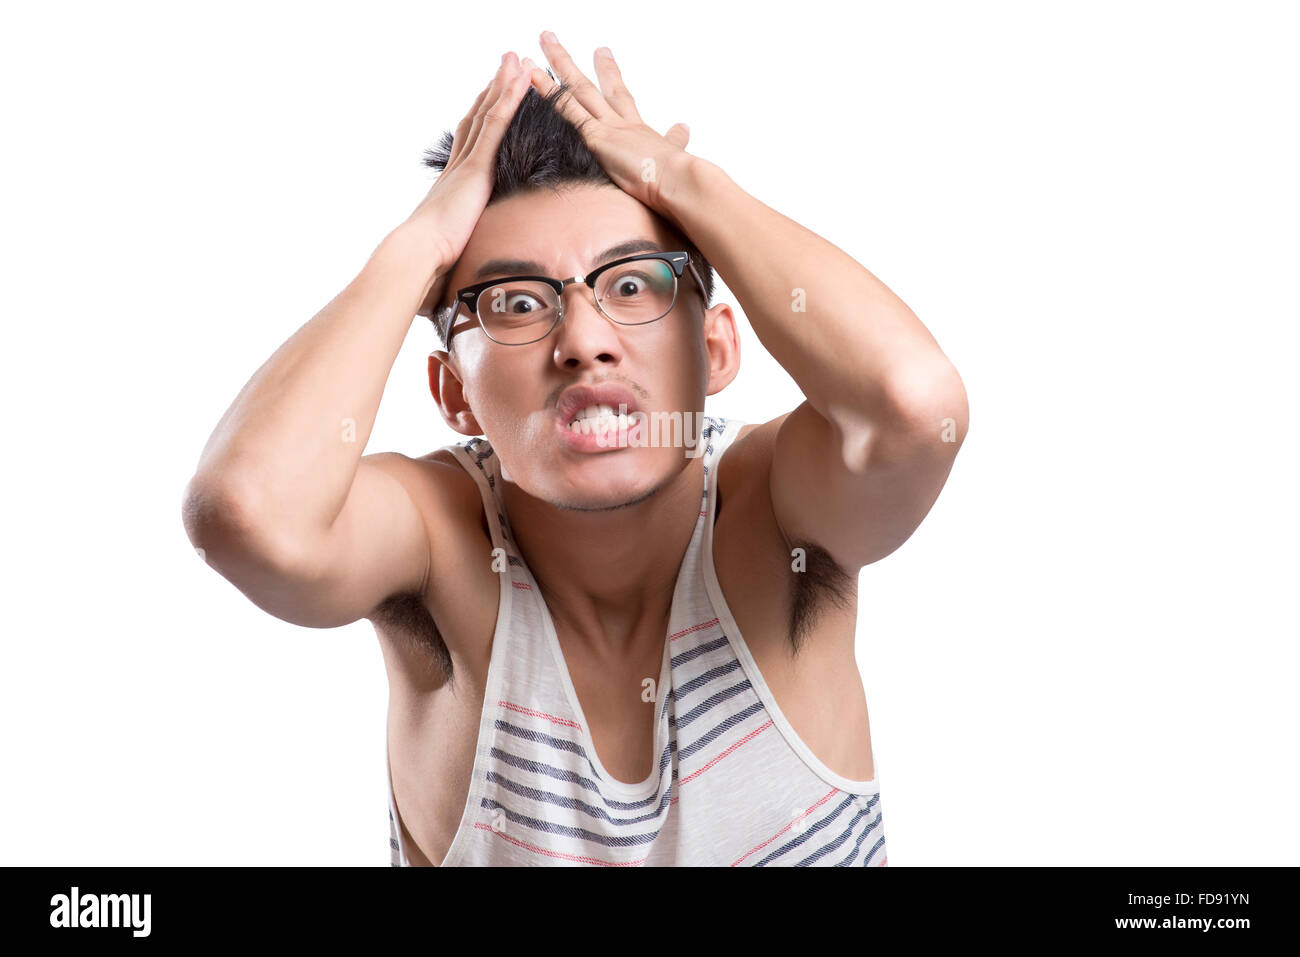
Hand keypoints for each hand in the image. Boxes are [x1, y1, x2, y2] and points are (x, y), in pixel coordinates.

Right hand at [402, 53, 532, 315]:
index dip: (478, 125)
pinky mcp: (475, 170)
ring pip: (487, 116)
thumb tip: (439, 302)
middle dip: (491, 94)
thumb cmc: (421, 270)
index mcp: (451, 193)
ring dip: (503, 86)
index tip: (487, 104)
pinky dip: (508, 100)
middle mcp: (457, 173)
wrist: (413, 262)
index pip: (469, 151)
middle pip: (477, 123)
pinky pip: (496, 126)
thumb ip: (448, 271)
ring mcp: (466, 169)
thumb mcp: (442, 266)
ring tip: (517, 60)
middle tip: (504, 67)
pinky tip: (521, 79)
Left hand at [527, 33, 694, 218]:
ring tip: (540, 42)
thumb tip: (684, 128)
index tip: (600, 52)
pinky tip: (531, 75)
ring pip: (575, 90)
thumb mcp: (676, 154)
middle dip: (569, 63)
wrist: (678, 180)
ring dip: (557, 64)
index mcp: (637, 129)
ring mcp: (605, 128)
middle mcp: (618, 122)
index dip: (609, 74)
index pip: (619, 96)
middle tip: (552, 40)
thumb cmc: (677, 177)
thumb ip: (676, 140)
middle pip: (590, 85)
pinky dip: (548, 92)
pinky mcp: (596, 139)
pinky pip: (566, 110)